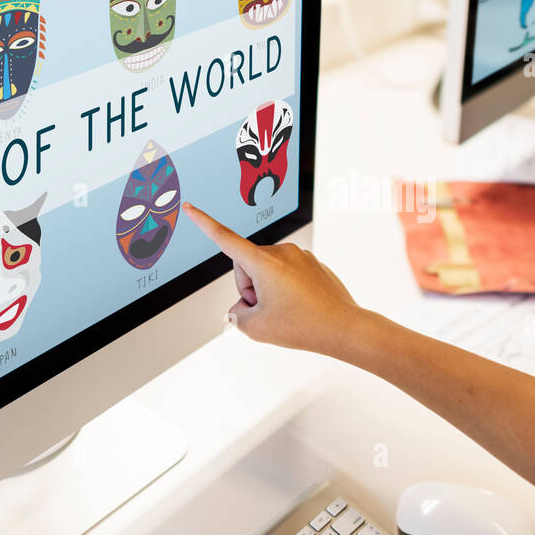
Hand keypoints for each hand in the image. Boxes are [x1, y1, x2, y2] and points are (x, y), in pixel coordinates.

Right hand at [183, 203, 360, 354]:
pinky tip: (299, 307)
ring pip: (266, 270)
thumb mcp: (255, 327)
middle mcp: (282, 252)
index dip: (204, 223)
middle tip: (266, 311)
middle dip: (248, 288)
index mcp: (264, 262)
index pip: (225, 238)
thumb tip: (242, 307)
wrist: (344, 328)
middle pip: (246, 266)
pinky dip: (285, 290)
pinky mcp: (312, 264)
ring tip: (286, 311)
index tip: (190, 206)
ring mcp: (300, 256)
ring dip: (267, 290)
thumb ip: (236, 315)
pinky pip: (286, 274)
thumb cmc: (303, 326)